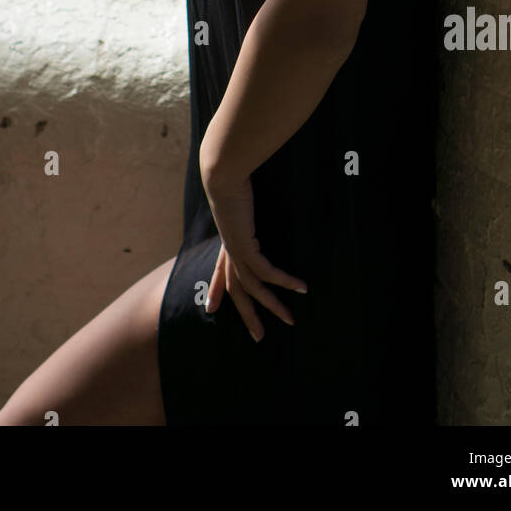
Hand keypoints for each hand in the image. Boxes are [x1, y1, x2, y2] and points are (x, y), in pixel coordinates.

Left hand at [200, 169, 307, 341]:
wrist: (223, 173)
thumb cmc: (232, 176)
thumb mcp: (239, 193)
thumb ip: (243, 199)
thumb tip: (249, 193)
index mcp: (226, 239)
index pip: (220, 270)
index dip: (216, 289)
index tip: (211, 308)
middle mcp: (230, 249)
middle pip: (236, 290)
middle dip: (246, 314)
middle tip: (257, 336)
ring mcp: (236, 250)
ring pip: (253, 287)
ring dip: (273, 304)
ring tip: (290, 319)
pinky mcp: (246, 247)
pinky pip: (266, 272)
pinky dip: (283, 281)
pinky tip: (300, 287)